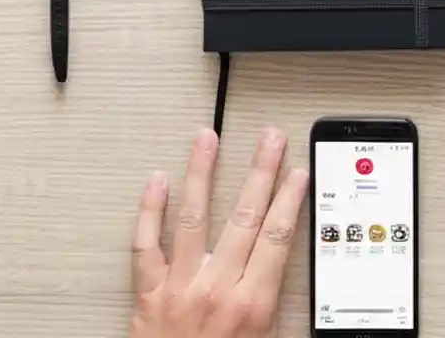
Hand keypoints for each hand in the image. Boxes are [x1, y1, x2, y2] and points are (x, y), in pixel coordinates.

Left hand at [131, 127, 308, 337]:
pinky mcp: (148, 293)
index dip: (290, 198)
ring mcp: (180, 286)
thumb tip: (292, 268)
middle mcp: (217, 288)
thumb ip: (276, 304)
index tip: (298, 171)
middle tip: (270, 138)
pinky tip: (157, 180)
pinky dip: (150, 211)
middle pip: (245, 217)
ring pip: (193, 217)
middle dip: (261, 172)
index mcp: (252, 303)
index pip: (277, 236)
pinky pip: (146, 245)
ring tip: (208, 139)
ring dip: (202, 173)